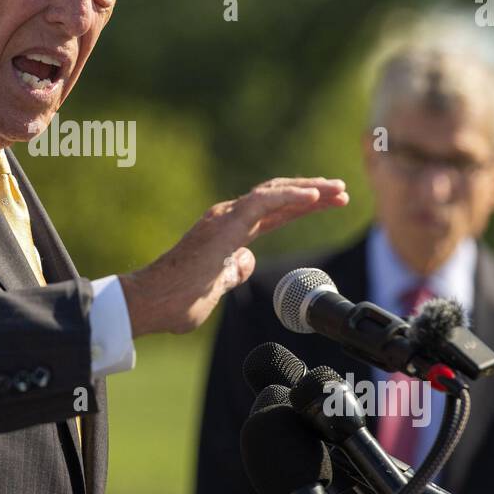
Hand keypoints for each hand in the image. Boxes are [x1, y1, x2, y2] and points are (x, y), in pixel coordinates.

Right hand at [119, 177, 347, 336]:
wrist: (152, 302)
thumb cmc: (177, 301)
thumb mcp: (216, 288)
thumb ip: (232, 272)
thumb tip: (245, 262)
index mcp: (228, 233)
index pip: (273, 213)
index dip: (301, 207)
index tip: (328, 204)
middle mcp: (227, 218)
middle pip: (278, 198)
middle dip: (312, 193)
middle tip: (341, 191)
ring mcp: (225, 217)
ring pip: (274, 193)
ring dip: (309, 191)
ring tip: (337, 190)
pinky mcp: (225, 222)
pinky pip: (263, 202)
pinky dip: (290, 197)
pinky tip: (315, 198)